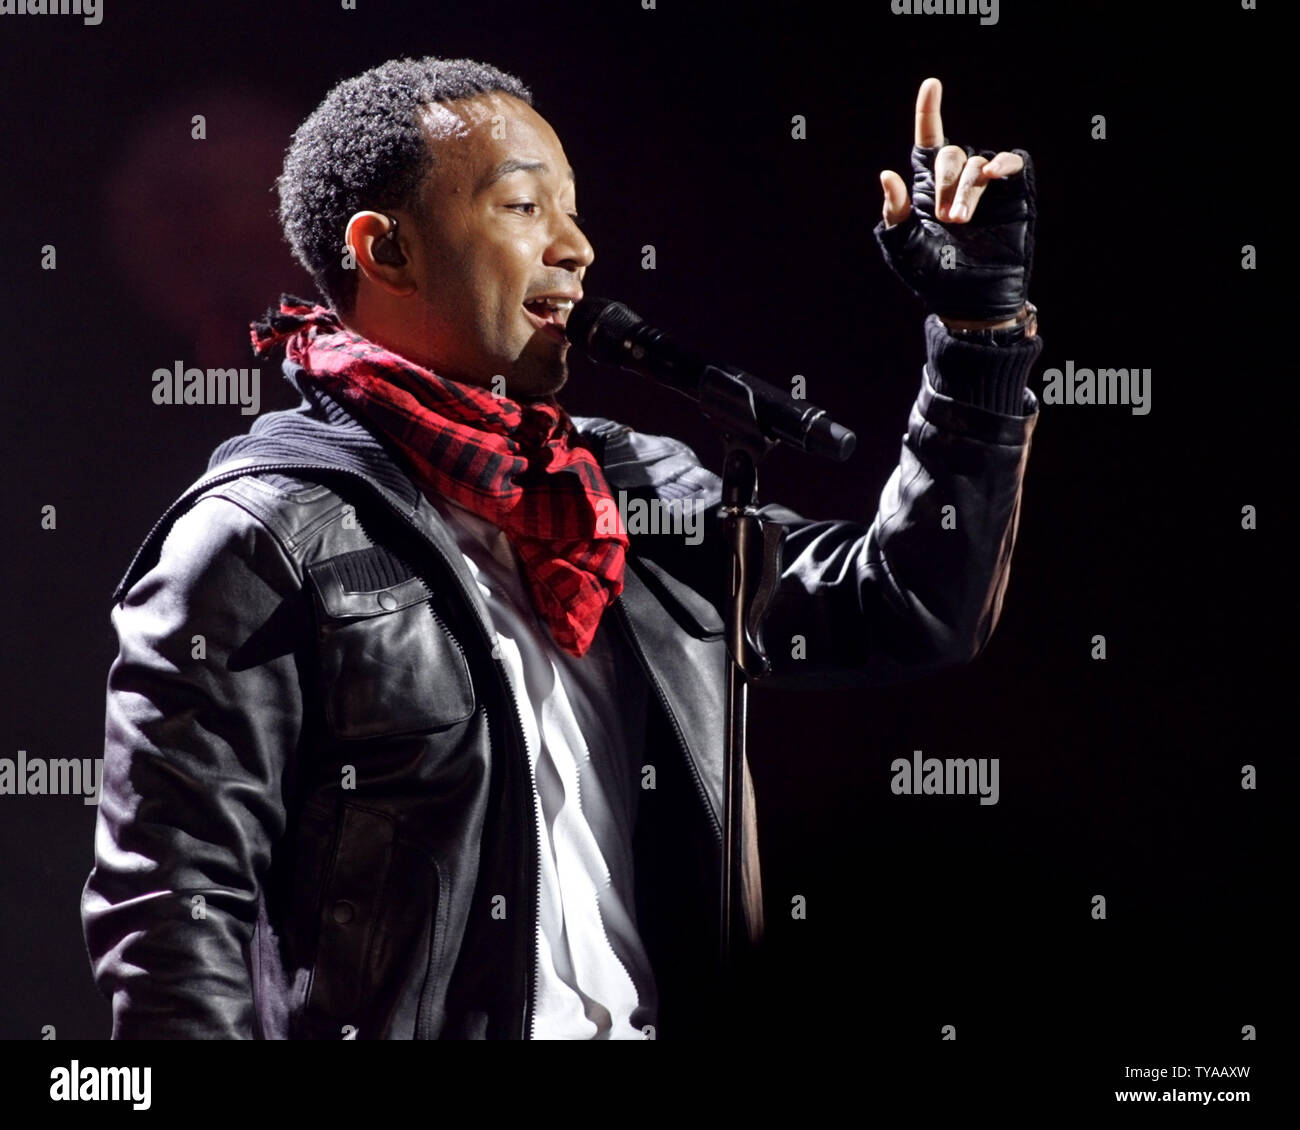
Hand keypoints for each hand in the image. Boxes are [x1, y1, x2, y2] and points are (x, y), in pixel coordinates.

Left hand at [874, 77, 1036, 322]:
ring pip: (979, 162)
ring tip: (960, 221)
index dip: (929, 112)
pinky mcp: (1013, 194)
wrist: (969, 300)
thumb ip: (894, 212)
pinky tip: (993, 175)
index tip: (932, 85)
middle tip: (945, 218)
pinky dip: (1003, 164)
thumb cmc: (933, 276)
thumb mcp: (904, 247)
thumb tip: (888, 175)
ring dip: (968, 188)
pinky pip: (1011, 161)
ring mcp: (987, 186)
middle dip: (946, 181)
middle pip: (952, 154)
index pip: (928, 141)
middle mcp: (958, 181)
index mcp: (927, 188)